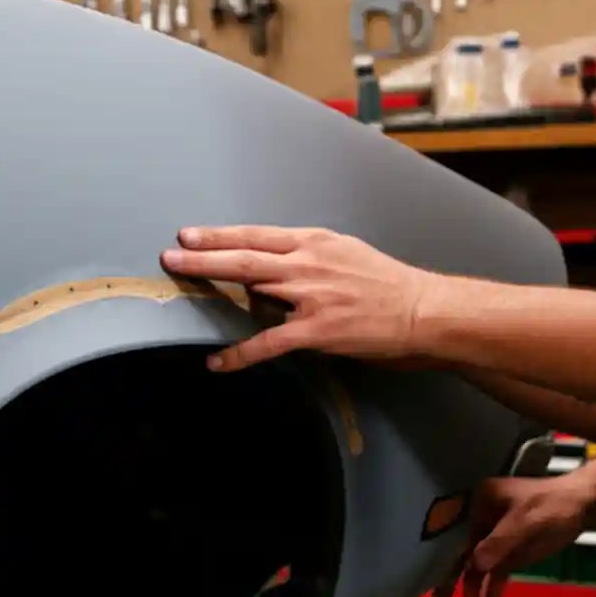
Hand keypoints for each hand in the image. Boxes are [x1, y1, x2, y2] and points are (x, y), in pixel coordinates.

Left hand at [159, 226, 441, 371]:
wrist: (425, 311)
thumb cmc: (386, 284)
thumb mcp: (344, 253)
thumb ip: (305, 257)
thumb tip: (268, 270)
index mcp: (314, 242)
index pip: (256, 235)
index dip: (219, 235)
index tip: (189, 234)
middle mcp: (308, 263)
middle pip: (244, 257)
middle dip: (203, 256)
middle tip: (170, 256)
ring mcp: (311, 296)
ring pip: (252, 290)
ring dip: (215, 290)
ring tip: (182, 291)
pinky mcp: (317, 330)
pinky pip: (268, 343)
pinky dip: (239, 354)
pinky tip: (217, 362)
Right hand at [433, 476, 589, 596]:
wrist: (581, 507)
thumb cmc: (551, 505)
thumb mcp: (526, 521)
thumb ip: (501, 542)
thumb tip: (476, 564)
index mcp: (475, 504)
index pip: (451, 530)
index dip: (437, 552)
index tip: (426, 574)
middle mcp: (478, 521)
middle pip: (459, 552)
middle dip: (450, 579)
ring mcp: (492, 539)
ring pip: (476, 568)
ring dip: (475, 592)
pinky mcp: (507, 554)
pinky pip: (495, 575)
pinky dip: (492, 591)